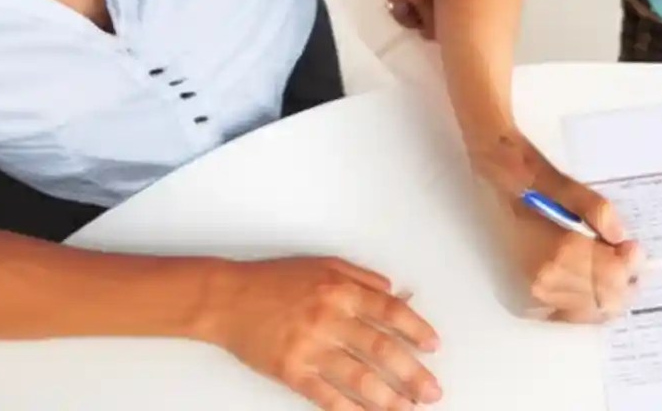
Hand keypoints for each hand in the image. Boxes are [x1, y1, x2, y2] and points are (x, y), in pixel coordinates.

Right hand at [204, 257, 441, 409]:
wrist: (227, 299)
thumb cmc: (276, 280)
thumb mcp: (325, 265)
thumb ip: (363, 278)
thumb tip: (399, 293)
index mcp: (342, 291)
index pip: (391, 312)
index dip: (417, 330)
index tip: (434, 346)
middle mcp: (330, 319)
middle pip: (382, 350)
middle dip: (412, 373)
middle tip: (433, 391)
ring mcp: (310, 347)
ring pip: (359, 378)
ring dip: (388, 398)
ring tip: (408, 410)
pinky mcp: (291, 371)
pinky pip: (326, 396)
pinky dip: (349, 410)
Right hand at [471, 133, 643, 323]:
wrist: (483, 181)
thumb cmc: (517, 175)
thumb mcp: (559, 182)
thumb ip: (595, 210)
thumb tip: (621, 237)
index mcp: (555, 252)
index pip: (612, 275)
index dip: (631, 263)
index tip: (633, 245)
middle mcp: (544, 282)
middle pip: (606, 298)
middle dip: (624, 278)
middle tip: (627, 255)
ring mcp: (534, 295)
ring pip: (592, 311)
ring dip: (609, 290)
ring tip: (610, 263)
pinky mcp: (527, 301)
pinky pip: (571, 315)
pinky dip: (589, 301)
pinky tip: (592, 280)